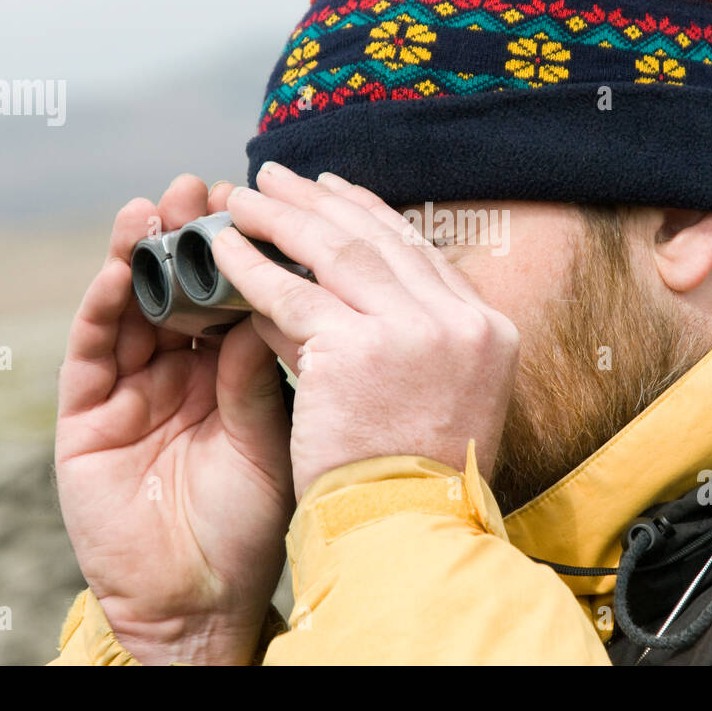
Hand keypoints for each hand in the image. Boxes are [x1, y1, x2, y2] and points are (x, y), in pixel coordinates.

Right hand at [55, 175, 294, 664]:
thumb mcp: (268, 440)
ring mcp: (130, 387)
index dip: (238, 252)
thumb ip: (259, 375)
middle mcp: (180, 369)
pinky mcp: (86, 412)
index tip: (254, 203)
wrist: (198, 599)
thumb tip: (272, 300)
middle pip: (180, 288)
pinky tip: (120, 268)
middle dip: (188, 236)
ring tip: (155, 208)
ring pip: (133, 306)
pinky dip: (104, 306)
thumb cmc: (247, 523)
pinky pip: (94, 348)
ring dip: (141, 255)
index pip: (231, 296)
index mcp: (229, 372)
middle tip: (200, 186)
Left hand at [209, 162, 519, 499]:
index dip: (369, 215)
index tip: (333, 192)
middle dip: (320, 201)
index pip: (419, 253)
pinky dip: (253, 267)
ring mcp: (412, 330)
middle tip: (278, 177)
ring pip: (334, 253)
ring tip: (243, 197)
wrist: (410, 533)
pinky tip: (224, 249)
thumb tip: (329, 295)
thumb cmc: (416, 484)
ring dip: (282, 219)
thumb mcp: (436, 399)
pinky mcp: (355, 348)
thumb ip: (401, 341)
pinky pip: (291, 295)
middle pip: (378, 239)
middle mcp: (459, 320)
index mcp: (488, 330)